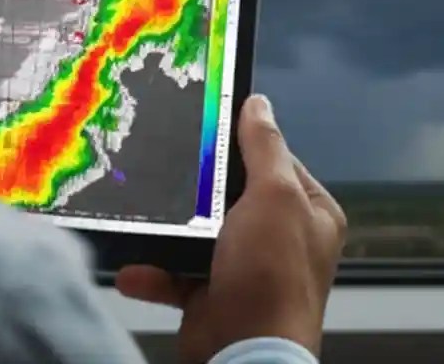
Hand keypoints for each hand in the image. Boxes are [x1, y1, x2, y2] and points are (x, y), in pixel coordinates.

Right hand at [115, 95, 346, 361]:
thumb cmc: (270, 273)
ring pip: (198, 234)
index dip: (242, 143)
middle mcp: (282, 240)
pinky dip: (153, 273)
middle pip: (231, 195)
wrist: (245, 354)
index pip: (275, 161)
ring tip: (142, 218)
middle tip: (166, 170)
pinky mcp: (212, 297)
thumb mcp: (273, 196)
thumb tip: (259, 105)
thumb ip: (264, 148)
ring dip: (167, 233)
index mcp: (310, 213)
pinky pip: (176, 274)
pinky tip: (134, 270)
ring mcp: (245, 270)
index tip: (204, 128)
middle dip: (197, 189)